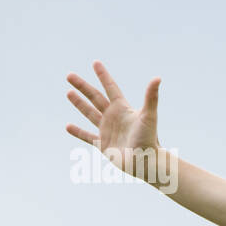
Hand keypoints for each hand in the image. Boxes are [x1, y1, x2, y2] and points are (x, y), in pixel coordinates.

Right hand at [65, 61, 162, 180]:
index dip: (103, 75)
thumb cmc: (149, 139)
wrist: (146, 162)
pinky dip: (78, 132)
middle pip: (95, 97)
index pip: (111, 88)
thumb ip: (151, 97)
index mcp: (123, 109)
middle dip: (83, 86)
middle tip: (69, 75)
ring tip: (68, 93)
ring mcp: (107, 131)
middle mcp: (114, 118)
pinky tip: (68, 126)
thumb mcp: (149, 116)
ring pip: (90, 114)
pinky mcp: (103, 145)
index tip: (95, 63)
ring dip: (79, 104)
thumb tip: (157, 78)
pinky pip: (87, 136)